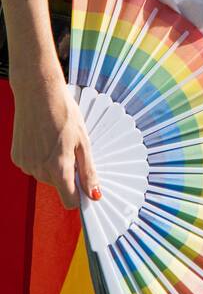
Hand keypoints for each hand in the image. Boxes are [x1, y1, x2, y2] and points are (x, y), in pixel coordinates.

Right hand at [10, 70, 100, 209]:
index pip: (69, 200)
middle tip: (71, 146)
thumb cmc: (64, 113)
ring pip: (45, 176)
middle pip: (58, 185)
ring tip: (56, 139)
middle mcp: (39, 170)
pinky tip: (43, 138)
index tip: (86, 186)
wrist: (38, 92)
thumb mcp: (83, 141)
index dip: (79, 195)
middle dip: (67, 172)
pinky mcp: (17, 157)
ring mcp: (26, 164)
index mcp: (58, 167)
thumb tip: (95, 195)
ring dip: (53, 165)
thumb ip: (88, 171)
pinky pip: (33, 166)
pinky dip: (40, 158)